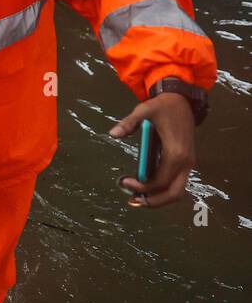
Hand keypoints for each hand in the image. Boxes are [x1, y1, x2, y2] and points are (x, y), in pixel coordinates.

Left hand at [110, 92, 197, 207]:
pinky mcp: (185, 162)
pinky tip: (146, 188)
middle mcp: (185, 162)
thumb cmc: (162, 106)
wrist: (181, 101)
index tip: (124, 182)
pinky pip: (176, 183)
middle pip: (174, 193)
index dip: (142, 187)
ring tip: (137, 198)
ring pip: (177, 191)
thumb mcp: (144, 111)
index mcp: (176, 153)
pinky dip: (163, 189)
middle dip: (154, 201)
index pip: (160, 181)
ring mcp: (188, 163)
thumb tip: (113, 134)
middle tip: (132, 201)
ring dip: (159, 198)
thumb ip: (129, 123)